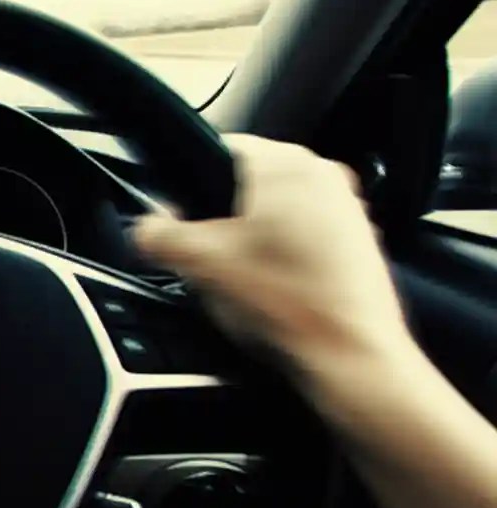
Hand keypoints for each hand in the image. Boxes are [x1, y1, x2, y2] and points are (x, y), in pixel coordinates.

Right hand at [132, 135, 415, 381]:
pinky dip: (283, 259)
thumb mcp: (199, 264)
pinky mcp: (360, 241)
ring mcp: (348, 207)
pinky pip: (303, 238)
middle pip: (246, 185)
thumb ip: (158, 234)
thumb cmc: (287, 303)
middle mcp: (323, 173)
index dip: (189, 185)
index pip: (218, 149)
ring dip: (253, 241)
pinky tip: (276, 292)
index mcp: (286, 162)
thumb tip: (146, 227)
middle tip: (212, 259)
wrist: (352, 358)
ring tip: (245, 281)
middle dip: (222, 219)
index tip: (182, 222)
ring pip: (275, 213)